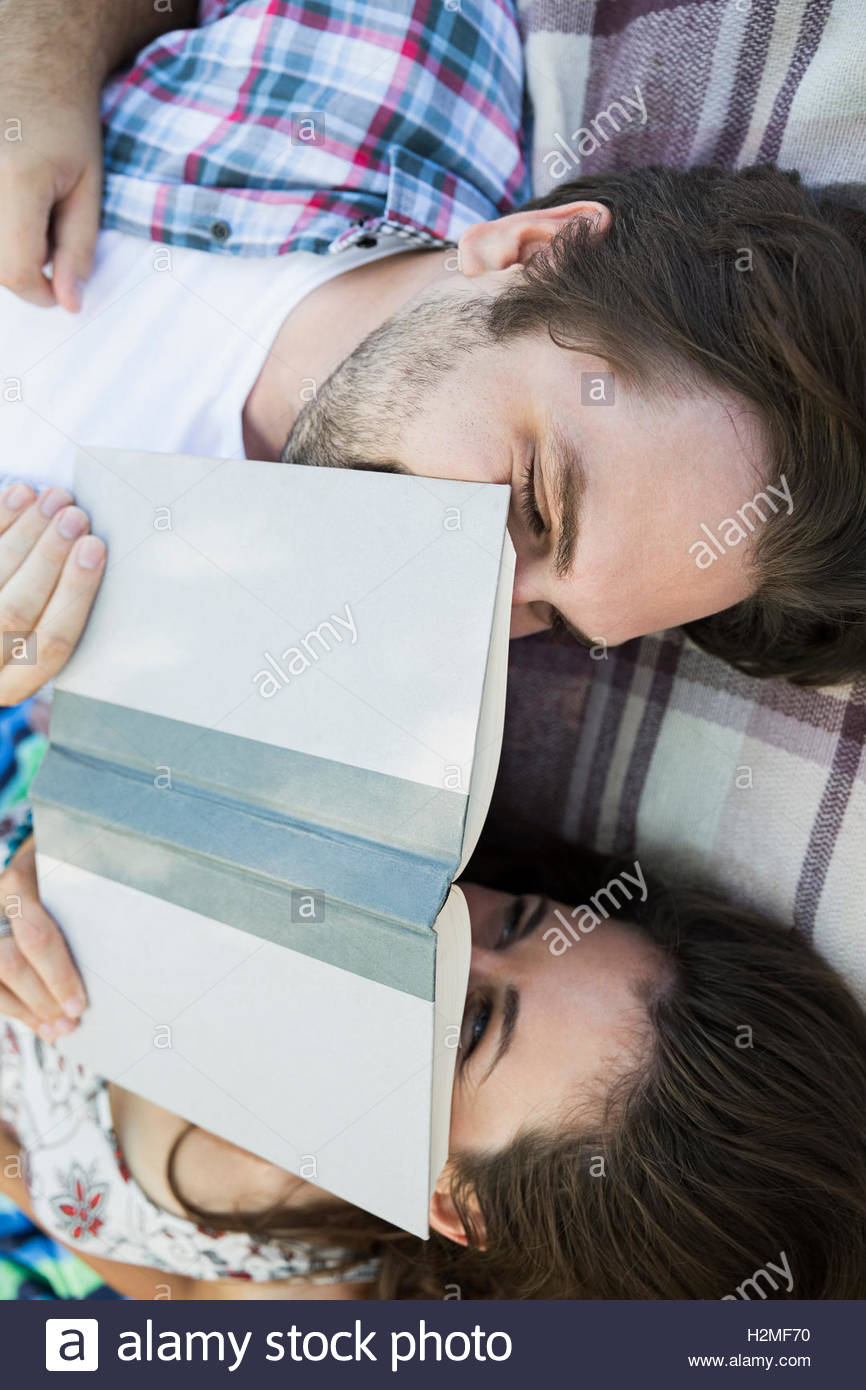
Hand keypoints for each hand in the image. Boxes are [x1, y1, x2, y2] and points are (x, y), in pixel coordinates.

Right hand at [0, 98, 101, 311]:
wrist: (32, 59)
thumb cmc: (66, 122)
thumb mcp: (87, 188)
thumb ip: (78, 249)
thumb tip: (67, 303)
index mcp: (16, 179)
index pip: (15, 270)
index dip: (39, 291)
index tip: (57, 289)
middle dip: (20, 267)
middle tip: (44, 238)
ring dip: (4, 245)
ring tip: (24, 212)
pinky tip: (8, 202)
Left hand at [0, 482, 105, 704]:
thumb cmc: (17, 643)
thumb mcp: (32, 655)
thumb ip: (57, 622)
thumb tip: (94, 555)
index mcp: (12, 685)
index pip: (52, 644)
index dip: (75, 593)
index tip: (95, 550)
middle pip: (16, 610)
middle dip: (49, 558)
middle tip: (74, 517)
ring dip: (26, 534)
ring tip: (54, 499)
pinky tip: (19, 496)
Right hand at [0, 835, 86, 1040]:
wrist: (24, 846)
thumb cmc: (64, 856)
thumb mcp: (76, 864)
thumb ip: (91, 896)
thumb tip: (130, 941)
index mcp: (20, 880)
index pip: (36, 936)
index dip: (57, 975)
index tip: (79, 1003)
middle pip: (10, 963)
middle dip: (42, 1000)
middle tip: (72, 1022)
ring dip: (27, 1010)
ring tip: (58, 1030)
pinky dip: (16, 1006)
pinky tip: (39, 1023)